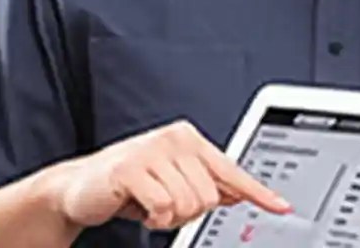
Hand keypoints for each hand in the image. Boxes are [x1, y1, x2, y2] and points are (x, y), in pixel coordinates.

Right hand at [57, 120, 291, 231]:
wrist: (79, 188)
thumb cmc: (129, 184)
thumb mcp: (173, 182)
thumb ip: (207, 185)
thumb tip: (240, 194)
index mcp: (188, 139)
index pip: (231, 169)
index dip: (258, 192)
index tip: (281, 206)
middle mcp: (174, 139)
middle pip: (209, 196)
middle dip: (188, 212)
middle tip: (164, 207)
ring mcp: (152, 151)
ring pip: (188, 204)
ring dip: (169, 218)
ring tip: (150, 206)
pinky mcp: (131, 169)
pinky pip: (164, 207)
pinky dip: (154, 219)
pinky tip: (141, 210)